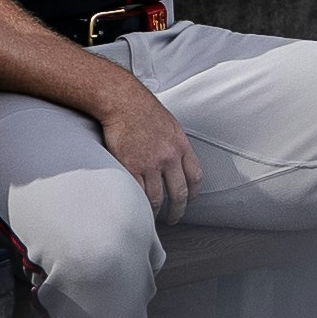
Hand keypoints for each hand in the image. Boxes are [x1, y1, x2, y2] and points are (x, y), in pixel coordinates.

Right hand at [96, 84, 202, 220]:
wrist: (121, 100)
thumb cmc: (141, 107)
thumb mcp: (168, 123)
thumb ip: (174, 143)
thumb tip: (175, 157)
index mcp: (181, 145)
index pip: (195, 176)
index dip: (193, 192)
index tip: (190, 200)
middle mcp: (169, 156)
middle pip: (179, 193)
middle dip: (178, 210)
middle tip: (174, 218)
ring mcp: (151, 163)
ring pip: (158, 198)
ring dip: (156, 211)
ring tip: (153, 217)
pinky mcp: (131, 167)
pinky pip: (138, 194)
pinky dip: (139, 205)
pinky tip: (138, 209)